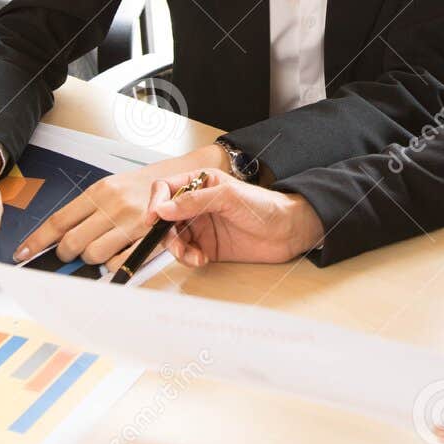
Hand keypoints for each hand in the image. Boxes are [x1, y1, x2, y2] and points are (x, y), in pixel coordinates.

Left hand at [12, 143, 226, 268]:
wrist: (183, 179)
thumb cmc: (143, 187)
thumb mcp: (111, 188)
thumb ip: (86, 210)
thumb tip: (58, 236)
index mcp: (99, 191)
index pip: (58, 220)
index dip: (37, 240)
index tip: (23, 252)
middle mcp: (112, 205)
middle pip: (71, 243)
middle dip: (65, 254)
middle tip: (68, 254)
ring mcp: (130, 222)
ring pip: (92, 255)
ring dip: (91, 260)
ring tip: (99, 250)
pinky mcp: (146, 237)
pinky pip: (118, 263)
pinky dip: (113, 266)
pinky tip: (117, 255)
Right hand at [145, 169, 323, 266]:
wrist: (289, 231)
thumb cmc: (265, 206)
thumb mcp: (228, 197)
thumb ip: (194, 202)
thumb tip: (163, 208)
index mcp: (200, 183)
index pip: (166, 189)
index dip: (156, 203)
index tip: (154, 219)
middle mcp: (197, 204)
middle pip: (165, 217)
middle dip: (165, 232)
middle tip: (175, 244)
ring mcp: (202, 226)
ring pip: (174, 238)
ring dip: (177, 249)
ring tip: (192, 255)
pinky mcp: (208, 246)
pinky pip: (187, 253)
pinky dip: (189, 258)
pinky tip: (201, 259)